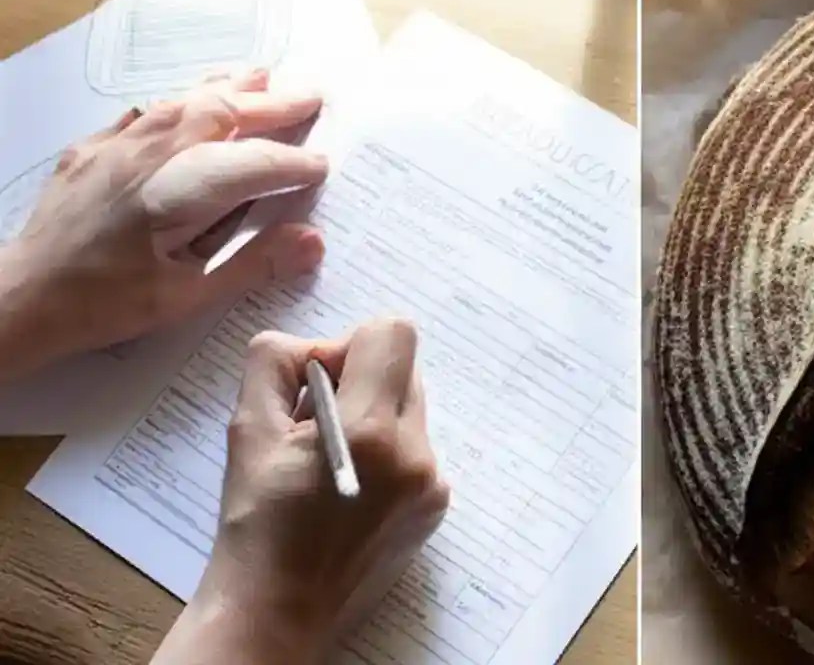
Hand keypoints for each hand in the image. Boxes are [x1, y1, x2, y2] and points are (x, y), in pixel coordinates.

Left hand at [0, 70, 327, 378]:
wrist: (21, 297)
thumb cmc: (104, 304)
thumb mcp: (187, 298)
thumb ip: (253, 263)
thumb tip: (312, 240)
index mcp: (177, 193)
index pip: (252, 163)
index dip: (292, 162)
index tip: (321, 165)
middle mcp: (148, 156)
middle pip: (221, 112)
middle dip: (272, 104)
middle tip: (312, 96)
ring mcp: (115, 146)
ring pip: (181, 100)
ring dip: (227, 87)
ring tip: (261, 75)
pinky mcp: (90, 150)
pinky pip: (142, 111)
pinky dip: (178, 100)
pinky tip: (187, 101)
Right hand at [152, 318, 449, 664]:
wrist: (278, 610)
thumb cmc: (256, 523)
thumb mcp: (246, 428)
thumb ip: (275, 362)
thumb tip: (313, 348)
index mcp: (369, 430)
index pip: (393, 333)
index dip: (347, 346)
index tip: (316, 385)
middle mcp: (415, 454)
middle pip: (406, 369)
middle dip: (360, 381)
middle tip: (314, 425)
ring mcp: (433, 484)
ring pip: (411, 409)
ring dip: (373, 418)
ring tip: (329, 463)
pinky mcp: (436, 507)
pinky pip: (417, 450)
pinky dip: (386, 454)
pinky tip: (349, 489)